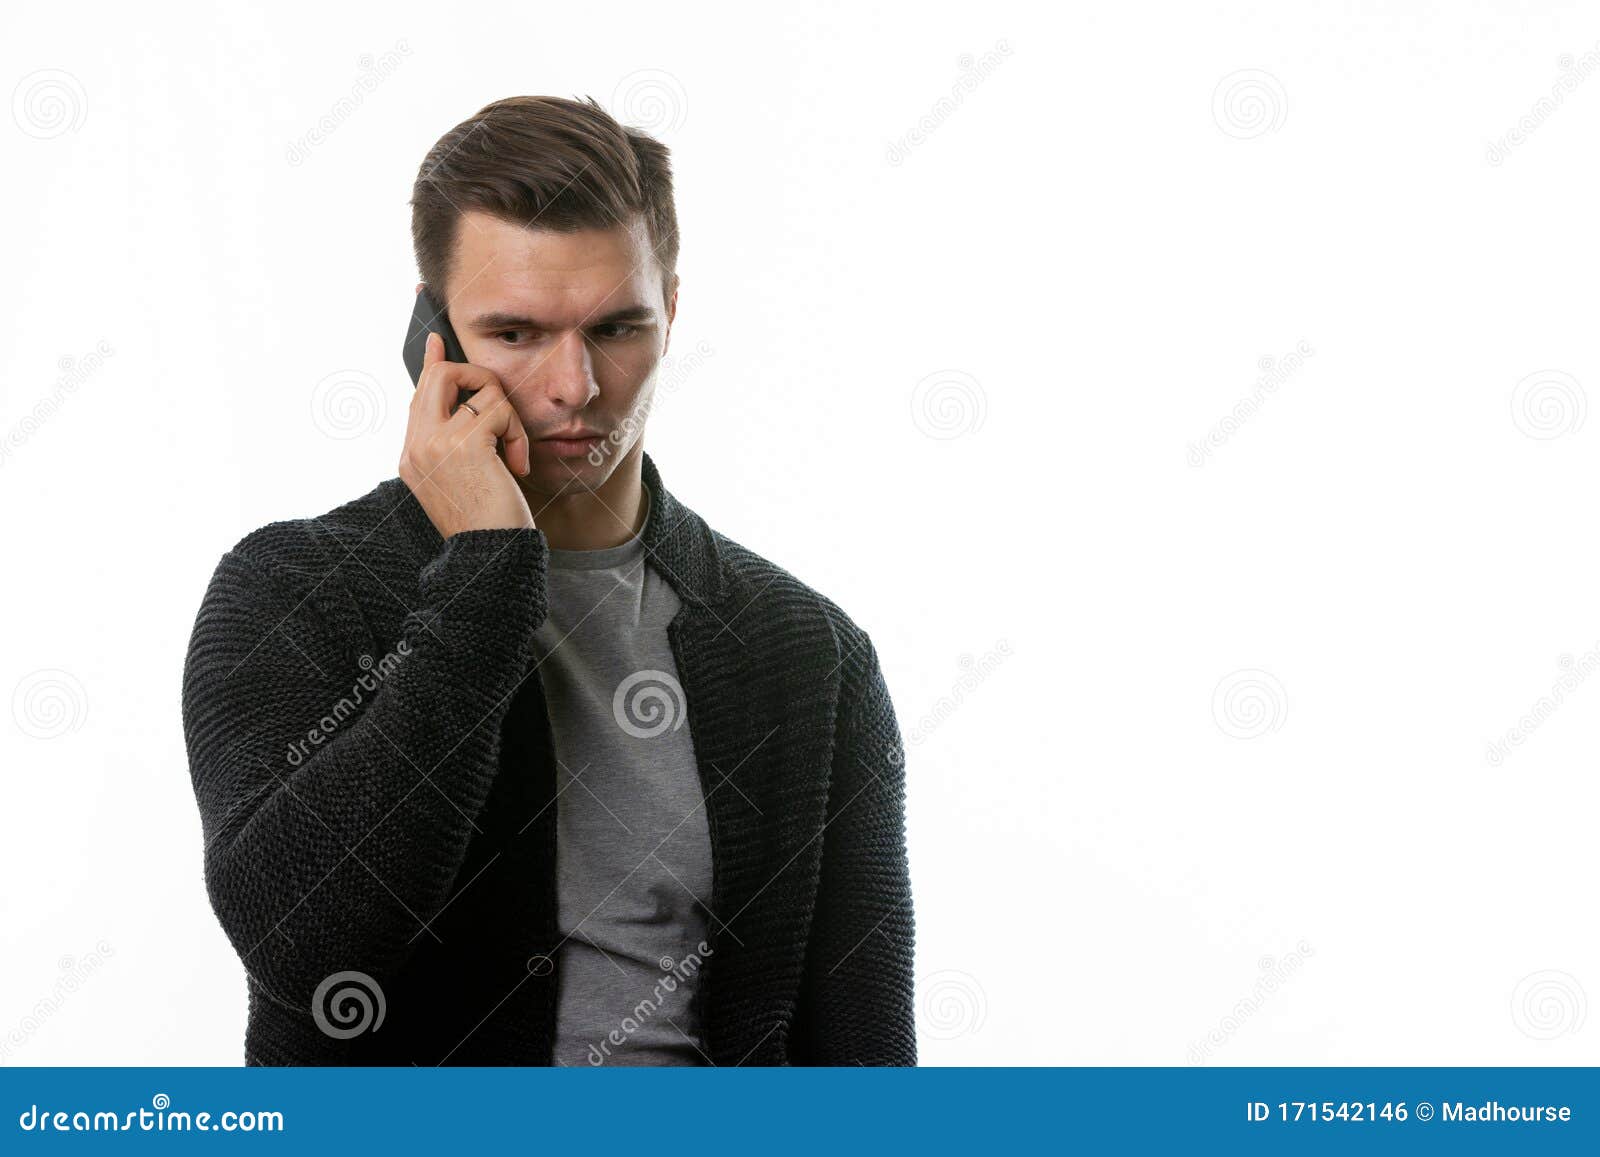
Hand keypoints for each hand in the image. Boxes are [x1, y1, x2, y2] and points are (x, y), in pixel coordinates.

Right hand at [398, 331, 534, 537]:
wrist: (489, 554)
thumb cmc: (487, 523)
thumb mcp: (465, 479)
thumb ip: (459, 441)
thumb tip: (470, 405)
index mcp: (412, 456)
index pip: (418, 396)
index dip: (432, 366)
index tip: (437, 342)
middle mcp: (415, 447)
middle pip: (438, 375)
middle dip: (477, 377)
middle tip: (499, 408)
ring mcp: (434, 443)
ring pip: (479, 387)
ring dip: (509, 417)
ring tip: (512, 454)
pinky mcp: (462, 443)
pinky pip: (499, 409)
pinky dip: (518, 434)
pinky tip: (518, 465)